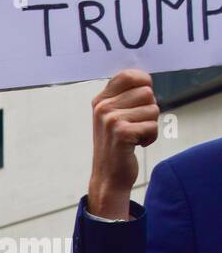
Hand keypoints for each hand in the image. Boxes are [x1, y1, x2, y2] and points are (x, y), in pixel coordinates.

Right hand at [88, 69, 158, 219]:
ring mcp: (110, 120)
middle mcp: (102, 108)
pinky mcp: (121, 133)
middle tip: (135, 126)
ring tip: (135, 136)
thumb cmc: (116, 146)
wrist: (108, 177)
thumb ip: (124, 97)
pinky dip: (150, 138)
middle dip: (149, 110)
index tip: (142, 99)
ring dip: (150, 125)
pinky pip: (152, 126)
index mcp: (100, 101)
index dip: (144, 82)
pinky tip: (136, 145)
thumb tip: (145, 78)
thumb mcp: (113, 117)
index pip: (129, 75)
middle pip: (147, 92)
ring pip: (153, 109)